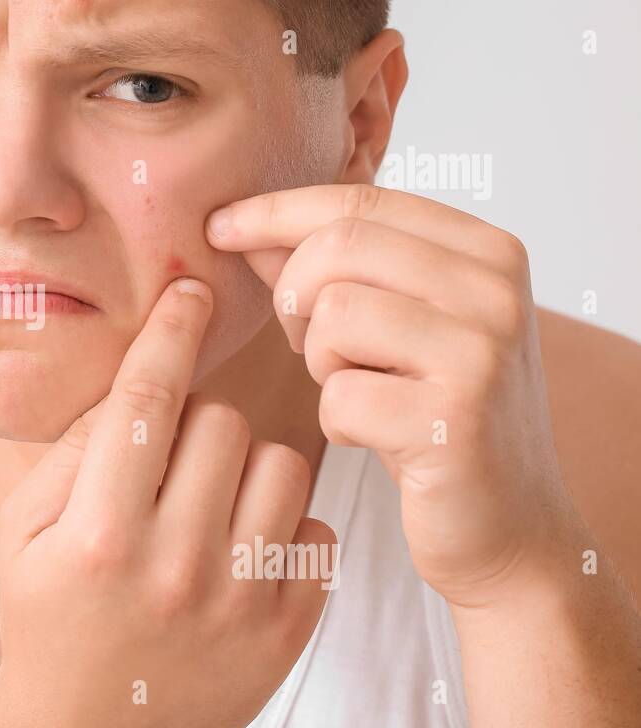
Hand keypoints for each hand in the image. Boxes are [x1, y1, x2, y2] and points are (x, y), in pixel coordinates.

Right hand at [0, 278, 337, 727]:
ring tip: (211, 504)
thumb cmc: (49, 618)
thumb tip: (137, 382)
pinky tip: (241, 551)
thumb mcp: (22, 532)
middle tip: (169, 463)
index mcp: (97, 534)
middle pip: (220, 423)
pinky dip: (283, 527)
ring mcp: (239, 602)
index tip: (190, 289)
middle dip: (196, 423)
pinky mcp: (287, 631)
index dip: (170, 333)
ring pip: (283, 465)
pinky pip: (315, 529)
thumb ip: (72, 452)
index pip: (145, 403)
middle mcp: (173, 566)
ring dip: (246, 467)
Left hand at [205, 183, 577, 607]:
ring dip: (320, 363)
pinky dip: (338, 422)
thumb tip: (240, 226)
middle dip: (294, 294)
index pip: (361, 199)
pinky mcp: (454, 420)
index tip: (218, 226)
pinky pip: (341, 396)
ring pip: (335, 315)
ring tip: (357, 389)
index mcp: (487, 251)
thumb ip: (327, 270)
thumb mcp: (390, 327)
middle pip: (339, 246)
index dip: (277, 211)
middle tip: (304, 343)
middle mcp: (495, 290)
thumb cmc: (434, 418)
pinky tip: (374, 437)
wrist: (509, 528)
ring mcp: (482, 352)